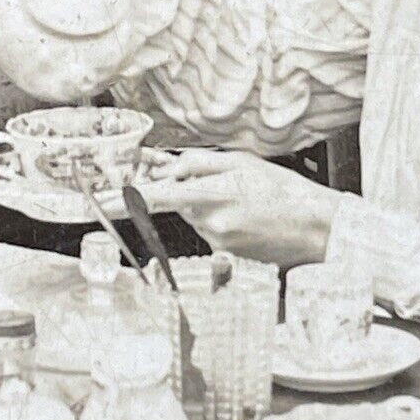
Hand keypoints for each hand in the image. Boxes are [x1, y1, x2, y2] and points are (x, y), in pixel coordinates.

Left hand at [143, 148, 341, 267]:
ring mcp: (218, 243)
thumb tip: (168, 169)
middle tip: (219, 183)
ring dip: (207, 206)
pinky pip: (210, 232)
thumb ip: (201, 164)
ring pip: (194, 218)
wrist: (319, 229)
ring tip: (244, 201)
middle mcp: (212, 223)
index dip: (126, 199)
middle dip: (186, 192)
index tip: (100, 201)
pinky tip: (248, 218)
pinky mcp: (226, 256)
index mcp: (215, 195)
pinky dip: (220, 221)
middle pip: (178, 204)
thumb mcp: (243, 163)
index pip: (158, 198)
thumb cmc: (285, 192)